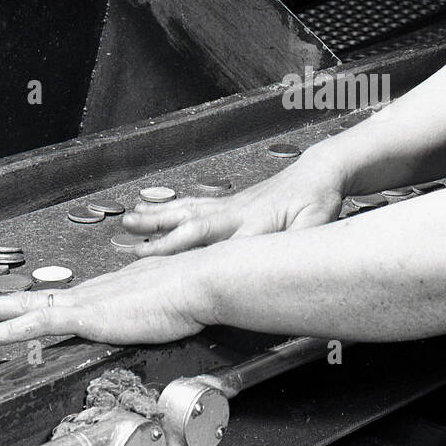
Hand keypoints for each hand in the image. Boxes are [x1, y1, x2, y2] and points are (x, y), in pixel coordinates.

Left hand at [0, 255, 206, 348]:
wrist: (202, 281)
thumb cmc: (197, 292)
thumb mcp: (173, 304)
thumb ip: (162, 310)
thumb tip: (167, 314)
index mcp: (110, 291)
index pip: (60, 300)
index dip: (32, 305)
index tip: (11, 307)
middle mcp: (91, 292)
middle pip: (32, 297)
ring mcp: (87, 302)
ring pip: (23, 307)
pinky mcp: (87, 315)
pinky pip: (37, 323)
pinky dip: (7, 329)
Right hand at [117, 158, 345, 255]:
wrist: (316, 172)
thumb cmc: (317, 199)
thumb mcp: (317, 223)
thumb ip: (300, 241)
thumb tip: (286, 260)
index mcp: (256, 222)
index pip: (223, 246)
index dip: (197, 259)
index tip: (171, 273)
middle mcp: (236, 212)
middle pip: (194, 227)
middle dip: (163, 240)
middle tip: (133, 251)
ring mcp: (229, 205)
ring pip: (187, 211)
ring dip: (156, 218)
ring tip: (128, 221)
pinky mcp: (228, 202)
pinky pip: (192, 204)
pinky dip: (169, 208)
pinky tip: (150, 208)